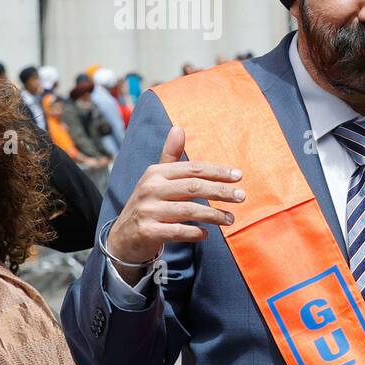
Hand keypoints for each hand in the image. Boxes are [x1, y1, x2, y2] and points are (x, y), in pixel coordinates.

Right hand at [105, 126, 243, 283]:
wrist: (123, 236)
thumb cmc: (148, 203)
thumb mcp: (156, 178)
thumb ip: (170, 156)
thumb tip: (178, 128)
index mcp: (156, 173)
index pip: (193, 169)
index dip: (217, 171)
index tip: (239, 176)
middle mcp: (151, 189)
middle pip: (193, 187)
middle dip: (221, 191)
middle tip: (241, 197)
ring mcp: (148, 210)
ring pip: (189, 210)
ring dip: (214, 215)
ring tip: (230, 219)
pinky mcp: (147, 231)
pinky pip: (177, 231)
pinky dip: (194, 232)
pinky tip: (206, 234)